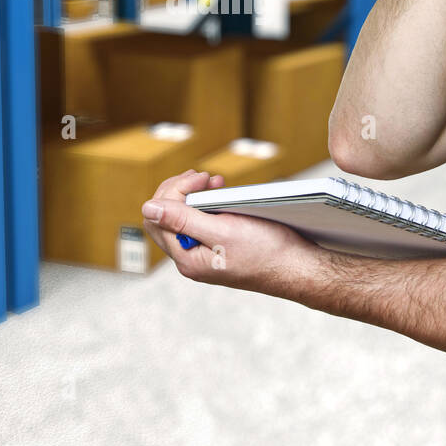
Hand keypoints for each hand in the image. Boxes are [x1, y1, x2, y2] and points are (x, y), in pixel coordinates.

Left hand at [141, 169, 324, 296]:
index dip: (173, 192)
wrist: (298, 268)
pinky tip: (222, 196)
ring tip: (215, 182)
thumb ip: (183, 220)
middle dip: (180, 191)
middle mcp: (191, 258)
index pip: (157, 218)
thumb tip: (148, 208)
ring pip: (183, 218)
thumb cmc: (267, 252)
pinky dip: (207, 205)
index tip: (200, 179)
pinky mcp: (218, 248)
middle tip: (204, 177)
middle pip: (165, 218)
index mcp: (187, 258)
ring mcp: (204, 254)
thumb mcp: (222, 231)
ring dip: (194, 195)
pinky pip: (200, 223)